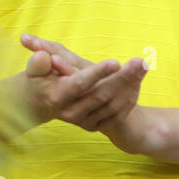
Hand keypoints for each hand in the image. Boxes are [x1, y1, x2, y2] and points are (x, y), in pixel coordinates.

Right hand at [20, 34, 148, 131]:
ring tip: (143, 65)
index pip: (80, 84)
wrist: (42, 104)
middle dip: (123, 77)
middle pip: (101, 95)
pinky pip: (118, 114)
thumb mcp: (35, 67)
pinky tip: (139, 80)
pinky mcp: (95, 126)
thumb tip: (39, 52)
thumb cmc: (40, 78)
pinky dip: (130, 97)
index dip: (97, 73)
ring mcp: (84, 121)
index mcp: (58, 96)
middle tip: (140, 61)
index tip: (115, 61)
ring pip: (113, 105)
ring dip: (131, 85)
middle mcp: (71, 113)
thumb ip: (38, 59)